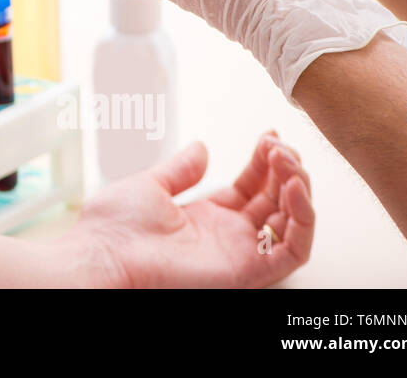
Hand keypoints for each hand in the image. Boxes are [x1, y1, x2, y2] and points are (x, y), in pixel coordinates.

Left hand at [68, 132, 315, 287]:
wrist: (103, 255)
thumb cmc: (114, 227)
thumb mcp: (151, 185)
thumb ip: (182, 169)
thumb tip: (201, 146)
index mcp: (207, 216)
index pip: (252, 187)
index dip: (266, 161)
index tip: (269, 134)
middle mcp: (228, 236)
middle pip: (276, 201)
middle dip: (286, 169)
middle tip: (280, 145)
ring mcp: (240, 254)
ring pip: (293, 225)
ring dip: (299, 189)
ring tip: (288, 161)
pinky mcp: (248, 272)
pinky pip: (293, 252)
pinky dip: (303, 220)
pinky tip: (293, 188)